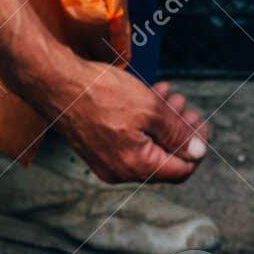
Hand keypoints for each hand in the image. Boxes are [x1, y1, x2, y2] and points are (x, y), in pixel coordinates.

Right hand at [46, 62, 207, 183]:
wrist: (55, 82)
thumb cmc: (101, 94)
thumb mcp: (151, 110)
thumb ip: (178, 134)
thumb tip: (198, 152)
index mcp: (136, 166)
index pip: (181, 169)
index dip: (195, 146)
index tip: (198, 121)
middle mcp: (121, 171)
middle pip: (165, 158)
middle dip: (180, 130)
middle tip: (185, 105)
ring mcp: (107, 161)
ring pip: (149, 145)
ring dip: (164, 122)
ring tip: (171, 97)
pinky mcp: (97, 148)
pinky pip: (130, 140)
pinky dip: (145, 121)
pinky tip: (152, 96)